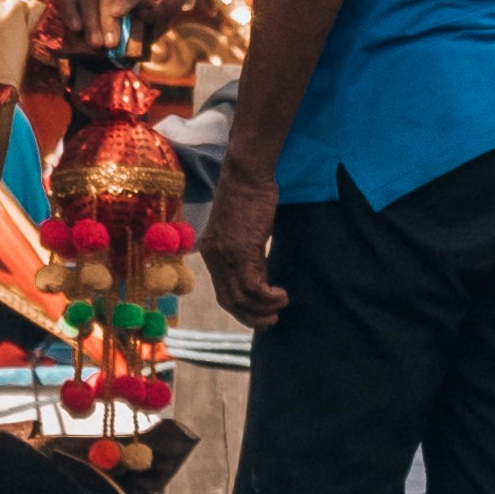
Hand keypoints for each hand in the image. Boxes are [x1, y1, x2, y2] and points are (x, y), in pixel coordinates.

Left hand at [201, 157, 284, 328]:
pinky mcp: (240, 249)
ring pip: (240, 298)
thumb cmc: (251, 196)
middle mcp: (213, 256)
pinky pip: (252, 286)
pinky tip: (282, 295)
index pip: (223, 292)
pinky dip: (268, 297)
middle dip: (251, 317)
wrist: (247, 172)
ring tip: (281, 306)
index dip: (242, 309)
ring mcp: (225, 254)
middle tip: (272, 321)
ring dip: (263, 309)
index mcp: (212, 251)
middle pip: (228, 301)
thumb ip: (249, 254)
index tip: (262, 314)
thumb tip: (262, 277)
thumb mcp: (246, 230)